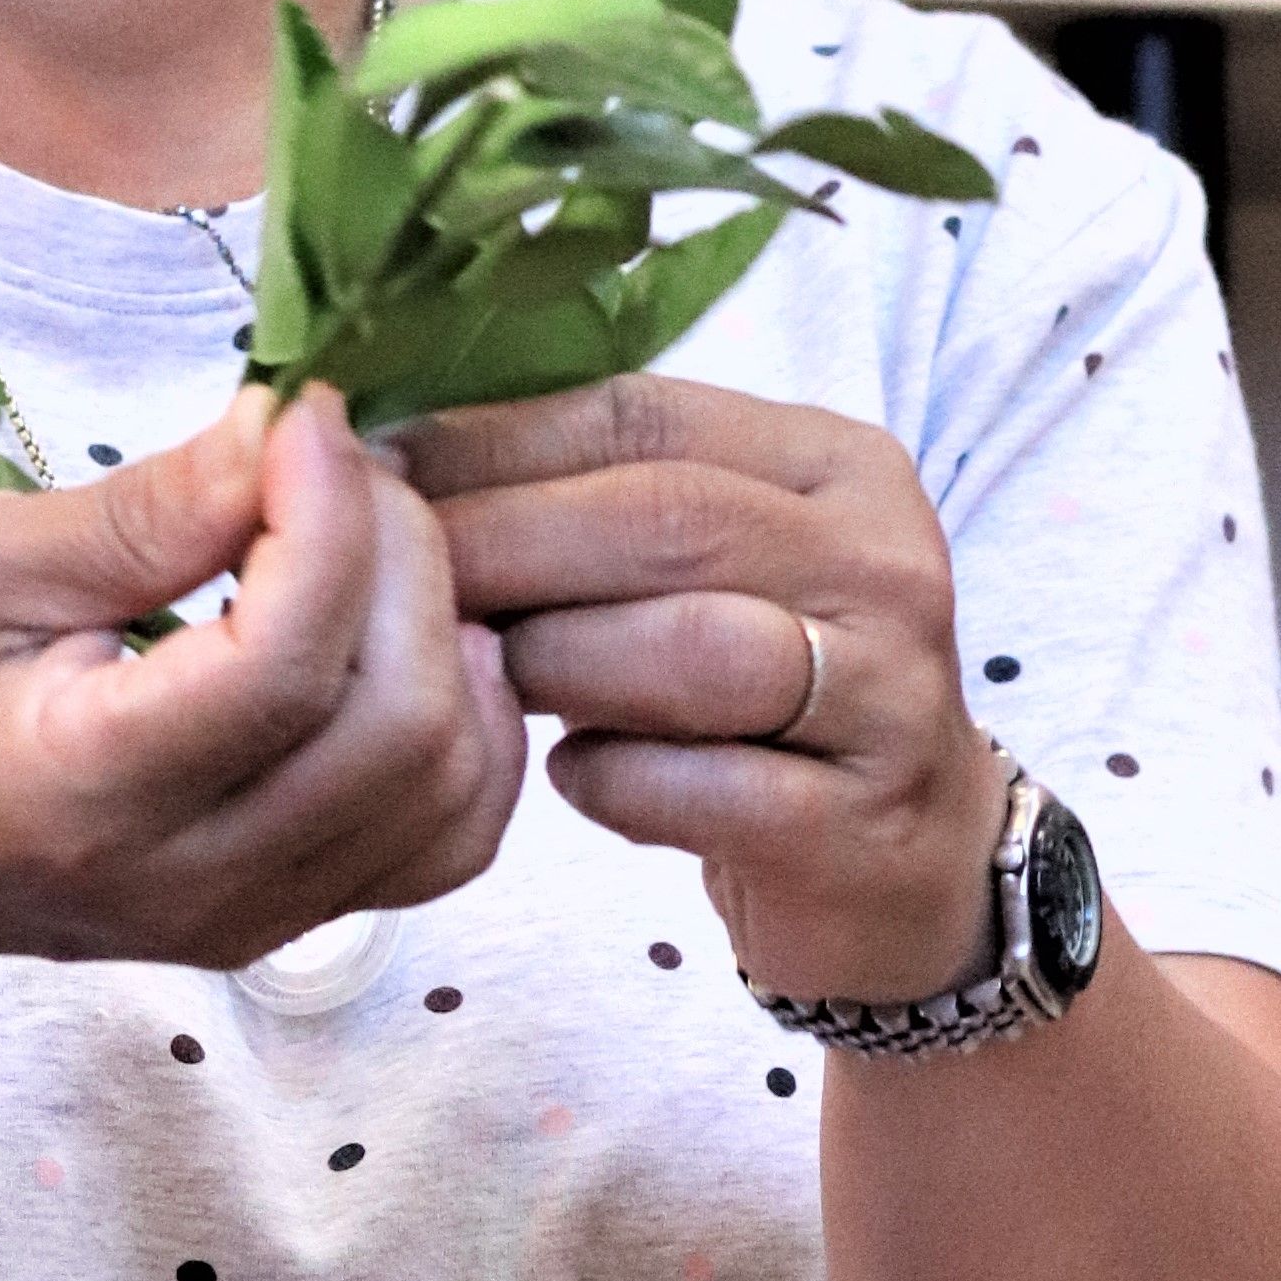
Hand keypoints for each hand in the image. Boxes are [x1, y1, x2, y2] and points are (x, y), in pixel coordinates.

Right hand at [0, 385, 525, 997]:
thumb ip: (142, 514)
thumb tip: (284, 431)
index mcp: (82, 793)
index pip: (285, 666)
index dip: (332, 517)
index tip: (303, 415)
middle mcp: (191, 883)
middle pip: (398, 723)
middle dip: (403, 560)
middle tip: (332, 470)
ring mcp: (256, 920)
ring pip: (448, 782)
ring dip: (446, 633)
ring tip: (368, 546)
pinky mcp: (296, 920)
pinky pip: (450, 838)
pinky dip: (470, 728)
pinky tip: (416, 642)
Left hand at [399, 374, 1008, 1008]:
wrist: (904, 867)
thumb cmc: (762, 702)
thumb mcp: (708, 572)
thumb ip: (592, 505)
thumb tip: (391, 457)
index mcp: (836, 466)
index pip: (644, 413)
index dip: (494, 438)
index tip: (376, 470)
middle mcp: (882, 562)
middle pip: (668, 519)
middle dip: (504, 542)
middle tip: (394, 580)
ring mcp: (889, 697)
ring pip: (694, 649)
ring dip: (559, 659)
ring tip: (487, 681)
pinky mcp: (860, 825)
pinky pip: (706, 789)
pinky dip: (612, 780)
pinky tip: (575, 775)